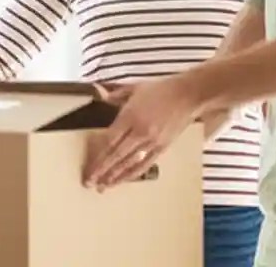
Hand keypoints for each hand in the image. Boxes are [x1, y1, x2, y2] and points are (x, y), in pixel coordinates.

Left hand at [82, 74, 200, 190]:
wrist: (187, 95)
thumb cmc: (161, 89)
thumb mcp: (134, 88)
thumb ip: (115, 95)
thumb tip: (100, 96)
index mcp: (130, 116)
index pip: (109, 140)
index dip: (97, 156)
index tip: (88, 166)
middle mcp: (139, 132)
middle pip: (116, 155)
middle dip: (101, 170)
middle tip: (89, 182)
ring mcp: (151, 142)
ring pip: (129, 163)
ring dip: (115, 176)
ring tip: (103, 186)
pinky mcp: (162, 148)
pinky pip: (144, 164)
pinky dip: (132, 174)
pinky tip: (122, 180)